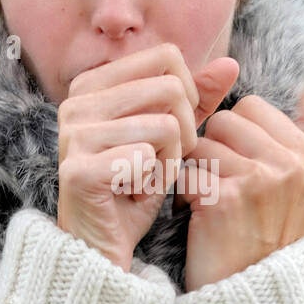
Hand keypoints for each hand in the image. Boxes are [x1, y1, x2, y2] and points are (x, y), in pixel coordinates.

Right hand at [57, 44, 239, 271]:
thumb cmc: (134, 189)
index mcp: (93, 83)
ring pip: (164, 125)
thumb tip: (230, 64)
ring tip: (146, 179)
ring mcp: (73, 134)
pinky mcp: (79, 169)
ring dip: (170, 160)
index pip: (166, 56)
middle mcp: (76, 101)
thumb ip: (196, 100)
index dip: (189, 94)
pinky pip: (147, 157)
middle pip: (170, 89)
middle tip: (164, 161)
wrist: (104, 247)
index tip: (176, 130)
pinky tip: (134, 194)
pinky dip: (155, 181)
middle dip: (184, 131)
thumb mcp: (170, 139)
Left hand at [174, 86, 303, 291]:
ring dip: (196, 174)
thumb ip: (302, 135)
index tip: (238, 168)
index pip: (252, 106)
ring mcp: (260, 179)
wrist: (255, 299)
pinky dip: (184, 196)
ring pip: (201, 146)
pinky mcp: (226, 198)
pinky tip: (199, 219)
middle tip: (220, 187)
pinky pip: (186, 172)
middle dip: (212, 151)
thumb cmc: (269, 240)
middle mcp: (291, 164)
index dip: (233, 135)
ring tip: (211, 205)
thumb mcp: (298, 188)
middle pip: (223, 121)